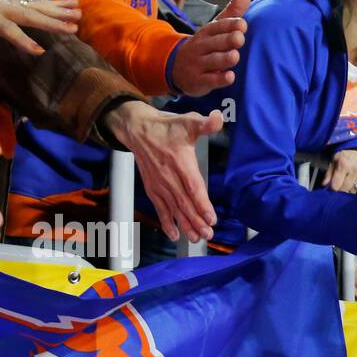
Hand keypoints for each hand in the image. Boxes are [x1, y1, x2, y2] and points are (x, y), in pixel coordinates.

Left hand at [0, 0, 79, 55]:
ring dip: (58, 10)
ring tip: (80, 13)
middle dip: (52, 22)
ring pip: (35, 6)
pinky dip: (54, 5)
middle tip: (74, 27)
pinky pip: (35, 4)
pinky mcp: (11, 3)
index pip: (6, 27)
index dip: (22, 39)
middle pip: (29, 14)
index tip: (40, 51)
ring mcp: (6, 2)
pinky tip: (70, 6)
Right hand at [105, 102, 220, 241]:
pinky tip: (174, 235)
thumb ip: (204, 123)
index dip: (202, 203)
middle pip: (185, 202)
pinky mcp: (153, 189)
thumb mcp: (187, 121)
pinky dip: (166, 222)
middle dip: (197, 220)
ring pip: (174, 208)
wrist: (138, 130)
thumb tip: (218, 117)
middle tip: (208, 234)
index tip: (211, 218)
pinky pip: (160, 208)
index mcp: (180, 161)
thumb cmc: (167, 127)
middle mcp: (169, 176)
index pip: (193, 186)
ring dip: (185, 225)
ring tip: (196, 238)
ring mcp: (160, 184)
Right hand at [170, 0, 249, 95]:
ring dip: (224, 59)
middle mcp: (201, 46)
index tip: (242, 25)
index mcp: (207, 32)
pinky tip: (229, 77)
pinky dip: (219, 79)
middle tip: (239, 38)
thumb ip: (234, 7)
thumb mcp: (217, 26)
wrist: (177, 68)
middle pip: (215, 43)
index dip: (229, 25)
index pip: (217, 26)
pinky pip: (210, 80)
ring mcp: (199, 64)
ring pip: (212, 61)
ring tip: (235, 56)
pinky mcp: (199, 81)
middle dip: (227, 40)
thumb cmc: (205, 45)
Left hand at [322, 149, 356, 193]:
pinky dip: (356, 187)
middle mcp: (355, 168)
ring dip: (348, 189)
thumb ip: (328, 174)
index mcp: (344, 164)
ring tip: (346, 183)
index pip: (336, 185)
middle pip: (345, 189)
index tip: (332, 187)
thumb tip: (324, 185)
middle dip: (340, 189)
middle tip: (339, 186)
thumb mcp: (334, 161)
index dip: (332, 188)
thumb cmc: (344, 155)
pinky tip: (353, 182)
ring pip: (353, 190)